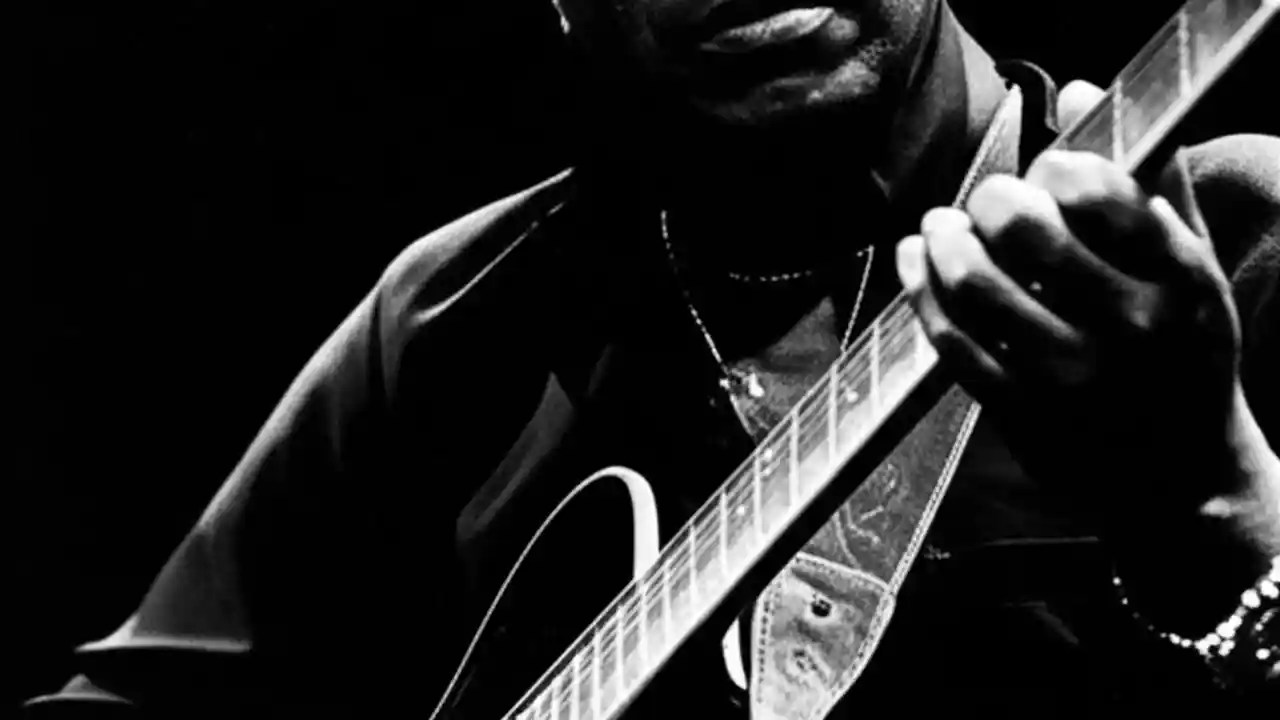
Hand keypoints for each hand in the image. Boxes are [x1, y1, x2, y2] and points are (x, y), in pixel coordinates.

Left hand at [894, 83, 1279, 624]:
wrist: (1179, 474)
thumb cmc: (1182, 351)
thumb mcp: (1192, 266)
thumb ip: (1147, 178)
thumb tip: (1081, 93)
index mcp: (1177, 277)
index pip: (1099, 192)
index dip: (1056, 166)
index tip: (1045, 168)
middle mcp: (1125, 326)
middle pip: (1023, 231)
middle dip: (990, 199)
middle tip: (986, 199)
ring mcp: (1067, 373)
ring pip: (975, 286)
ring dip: (941, 243)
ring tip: (937, 228)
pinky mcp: (1018, 409)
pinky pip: (950, 340)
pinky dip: (920, 292)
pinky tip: (914, 264)